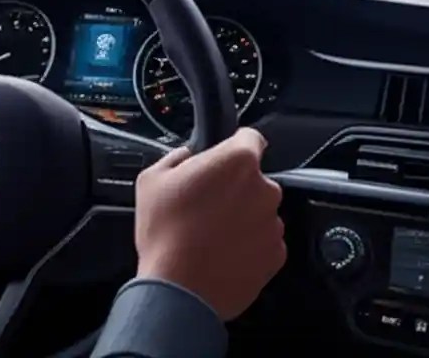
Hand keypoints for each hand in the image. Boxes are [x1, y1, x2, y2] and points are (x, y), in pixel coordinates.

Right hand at [133, 128, 284, 320]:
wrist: (179, 290)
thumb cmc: (165, 233)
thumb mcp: (152, 180)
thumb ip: (175, 158)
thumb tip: (186, 156)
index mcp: (237, 162)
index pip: (250, 138)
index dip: (234, 145)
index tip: (223, 156)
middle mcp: (264, 189)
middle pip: (253, 179)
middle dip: (233, 187)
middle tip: (205, 204)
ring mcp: (273, 224)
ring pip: (259, 211)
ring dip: (241, 217)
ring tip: (210, 234)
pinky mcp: (276, 254)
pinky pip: (263, 240)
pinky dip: (248, 244)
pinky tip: (221, 252)